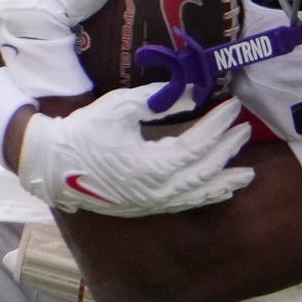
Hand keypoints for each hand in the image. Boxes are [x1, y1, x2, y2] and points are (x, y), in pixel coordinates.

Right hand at [15, 89, 252, 214]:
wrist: (53, 165)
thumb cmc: (84, 132)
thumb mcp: (119, 107)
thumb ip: (158, 100)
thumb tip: (191, 94)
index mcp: (150, 166)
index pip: (196, 145)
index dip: (217, 125)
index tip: (233, 107)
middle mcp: (157, 190)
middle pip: (203, 170)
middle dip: (227, 150)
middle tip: (244, 130)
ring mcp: (152, 203)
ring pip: (198, 194)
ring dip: (224, 182)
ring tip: (248, 174)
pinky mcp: (146, 206)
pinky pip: (184, 204)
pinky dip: (206, 197)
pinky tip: (220, 191)